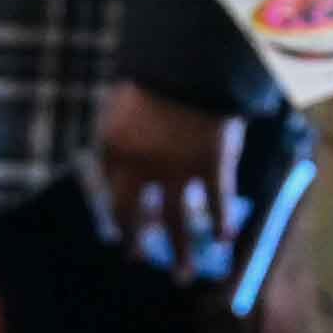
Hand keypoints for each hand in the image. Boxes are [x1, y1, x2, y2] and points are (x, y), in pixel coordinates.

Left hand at [89, 82, 239, 273]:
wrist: (190, 57)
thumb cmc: (156, 71)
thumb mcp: (122, 99)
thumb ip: (119, 127)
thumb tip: (112, 152)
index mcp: (114, 149)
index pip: (108, 194)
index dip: (112, 217)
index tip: (115, 233)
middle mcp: (142, 167)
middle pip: (136, 215)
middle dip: (136, 241)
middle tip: (136, 259)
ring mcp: (179, 169)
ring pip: (179, 222)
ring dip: (181, 251)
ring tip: (183, 275)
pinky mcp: (213, 164)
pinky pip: (218, 202)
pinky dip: (221, 222)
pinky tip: (224, 241)